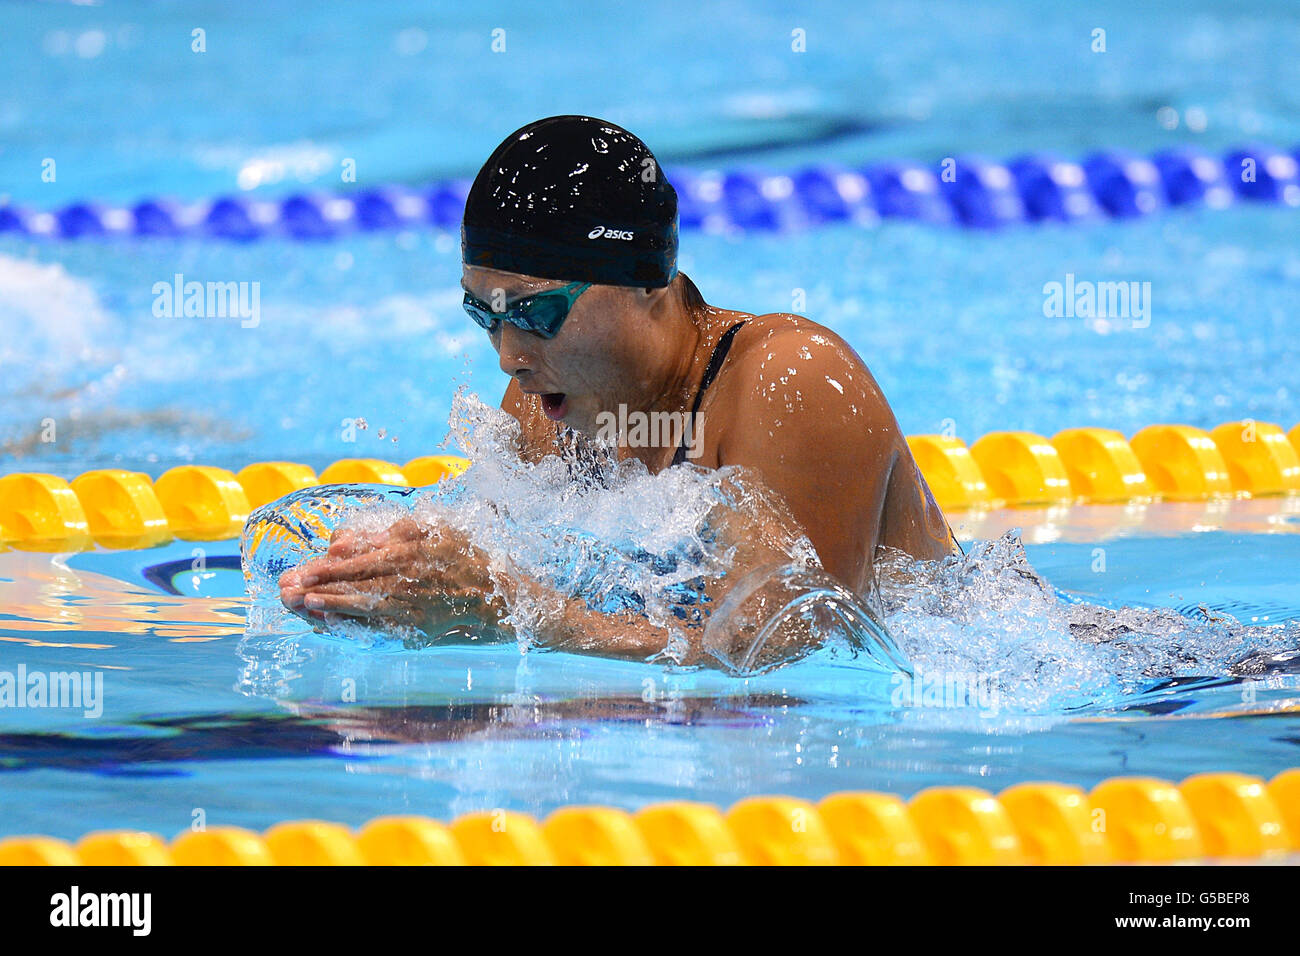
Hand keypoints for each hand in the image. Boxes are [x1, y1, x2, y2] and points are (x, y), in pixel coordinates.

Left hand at [277, 516, 503, 634]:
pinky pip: (373, 624)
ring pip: (359, 605)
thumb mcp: (436, 529)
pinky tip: (329, 620)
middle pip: (352, 584)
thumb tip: (362, 538)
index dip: (327, 567)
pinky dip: (349, 622)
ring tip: (301, 605)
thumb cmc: (463, 555)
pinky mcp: (411, 625)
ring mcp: (407, 606)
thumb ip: (400, 528)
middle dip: (318, 587)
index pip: (358, 561)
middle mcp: (404, 581)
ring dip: (328, 605)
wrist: (492, 594)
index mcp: (407, 554)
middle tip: (288, 589)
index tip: (302, 569)